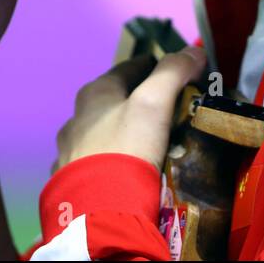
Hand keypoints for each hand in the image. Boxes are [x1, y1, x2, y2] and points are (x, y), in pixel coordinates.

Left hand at [52, 47, 207, 174]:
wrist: (99, 211)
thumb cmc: (126, 147)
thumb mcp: (154, 102)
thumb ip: (173, 73)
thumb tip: (195, 51)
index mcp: (93, 94)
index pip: (127, 68)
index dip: (152, 66)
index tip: (174, 72)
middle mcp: (76, 119)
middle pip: (111, 102)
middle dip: (136, 103)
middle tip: (166, 113)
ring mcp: (68, 153)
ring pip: (99, 134)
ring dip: (119, 135)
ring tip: (146, 147)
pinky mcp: (68, 182)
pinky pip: (92, 166)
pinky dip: (107, 164)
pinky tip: (121, 173)